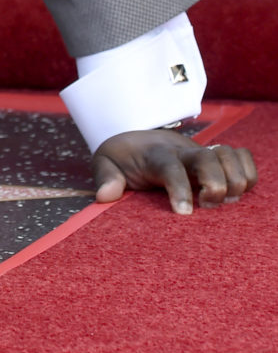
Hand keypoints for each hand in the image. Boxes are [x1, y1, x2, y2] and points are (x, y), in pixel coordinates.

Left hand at [92, 129, 257, 214]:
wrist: (137, 139)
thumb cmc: (123, 157)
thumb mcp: (105, 163)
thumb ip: (105, 178)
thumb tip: (106, 196)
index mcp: (155, 155)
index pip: (170, 167)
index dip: (180, 189)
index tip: (183, 213)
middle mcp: (182, 151)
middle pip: (209, 158)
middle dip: (215, 184)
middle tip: (206, 206)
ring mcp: (202, 153)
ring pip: (230, 156)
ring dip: (235, 180)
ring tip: (224, 201)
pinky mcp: (216, 158)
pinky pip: (243, 157)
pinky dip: (248, 173)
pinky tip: (237, 191)